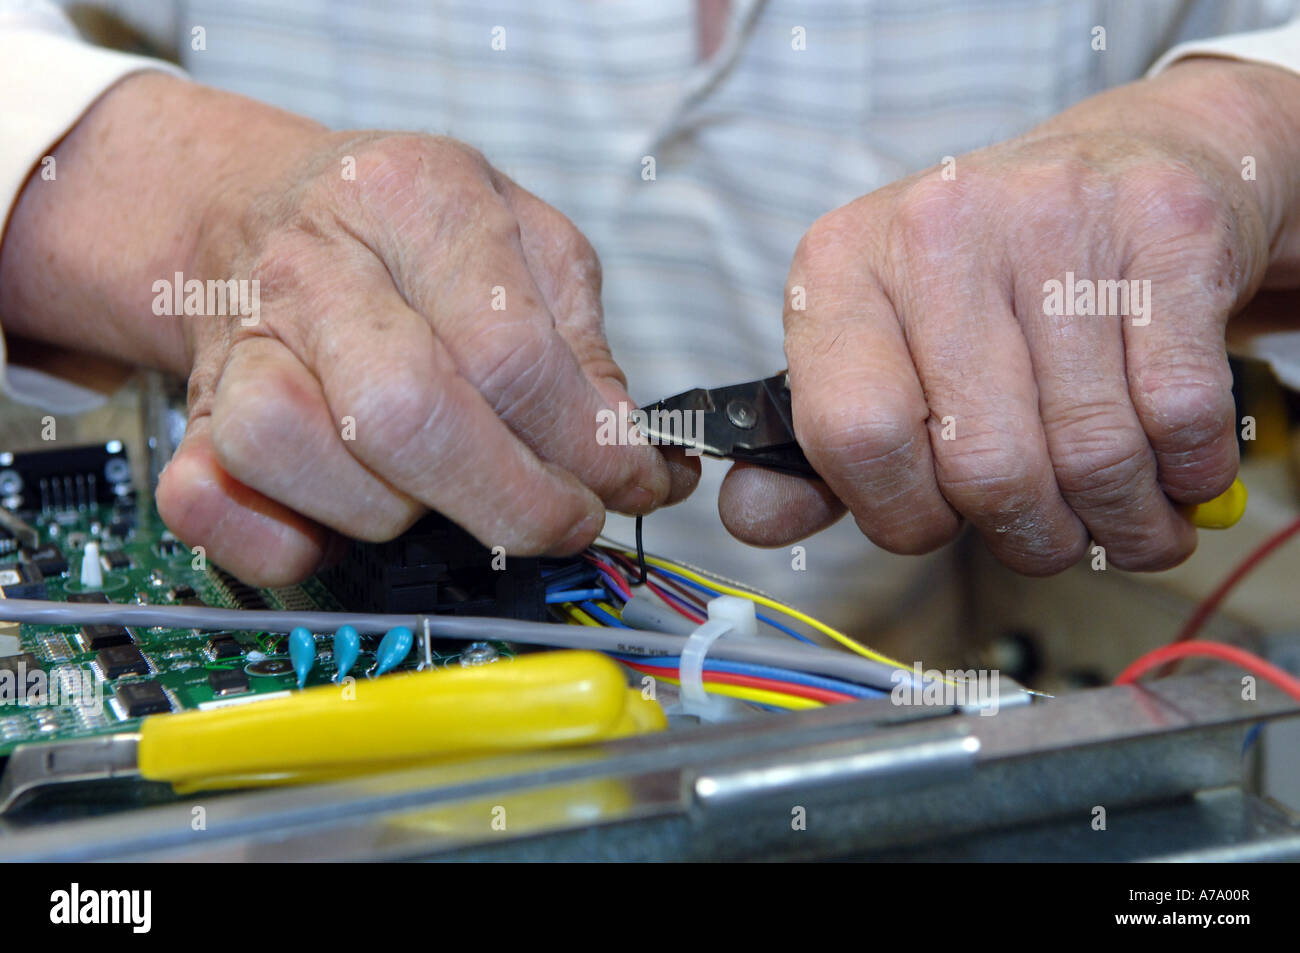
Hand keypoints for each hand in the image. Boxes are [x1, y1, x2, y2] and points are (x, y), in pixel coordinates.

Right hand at [0, 75, 695, 583]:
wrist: (260, 205)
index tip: (634, 483)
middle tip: (564, 522)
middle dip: (512, 502)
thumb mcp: (526, 243)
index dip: (588, 445)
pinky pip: (207, 503)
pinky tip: (336, 523)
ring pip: (300, 457)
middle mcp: (316, 264)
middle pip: (406, 413)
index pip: (513, 352)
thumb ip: (584, 348)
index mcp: (416, 197)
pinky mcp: (194, 413)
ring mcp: (239, 340)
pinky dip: (277, 541)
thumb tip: (633, 464)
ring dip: (393, 513)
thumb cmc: (411, 233)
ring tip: (434, 488)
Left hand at [720, 58, 1299, 572]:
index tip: (938, 521)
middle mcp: (936, 228)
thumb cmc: (986, 285)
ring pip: (1092, 454)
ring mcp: (1052, 216)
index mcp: (839, 266)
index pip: (855, 437)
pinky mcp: (1163, 228)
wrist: (1120, 165)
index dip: (904, 515)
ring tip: (1119, 512)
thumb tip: (750, 518)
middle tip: (1048, 533)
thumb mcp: (880, 350)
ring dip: (1117, 521)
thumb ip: (818, 453)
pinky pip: (1181, 414)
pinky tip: (1175, 467)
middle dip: (1026, 536)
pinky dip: (1189, 475)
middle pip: (984, 466)